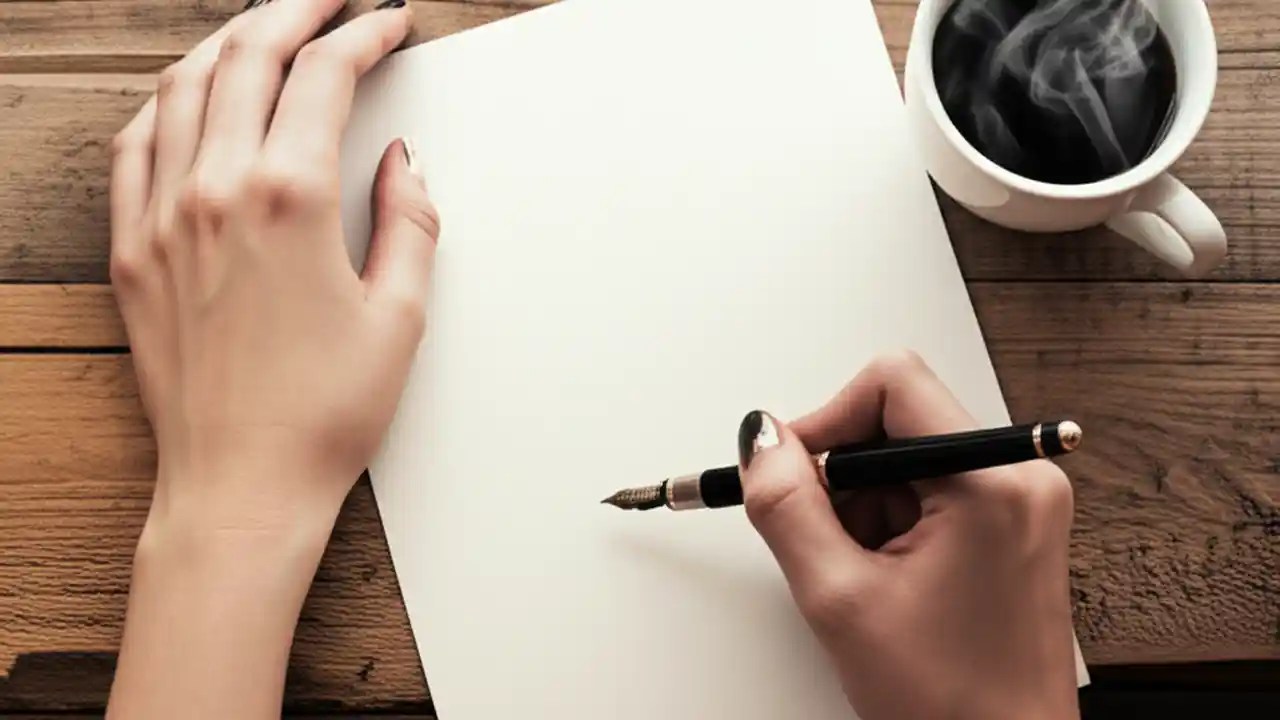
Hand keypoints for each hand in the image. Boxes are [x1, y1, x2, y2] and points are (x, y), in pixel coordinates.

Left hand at [107, 1, 432, 716]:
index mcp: (289, 199)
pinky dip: (169, 100)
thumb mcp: (400, 315)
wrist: (241, 485)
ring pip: (185, 84)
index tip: (388, 23)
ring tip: (266, 30)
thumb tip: (403, 163)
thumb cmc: (321, 414)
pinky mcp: (132, 250)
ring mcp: (162, 216)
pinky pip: (135, 142)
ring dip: (230, 41)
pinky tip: (192, 97)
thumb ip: (409, 221)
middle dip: (296, 11)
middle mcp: (215, 192)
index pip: (324, 75)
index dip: (363, 34)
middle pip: (248, 55)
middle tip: (332, 0)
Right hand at [739, 352, 1078, 719]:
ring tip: (865, 579)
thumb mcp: (839, 599)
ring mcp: (1022, 501)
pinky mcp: (1012, 524)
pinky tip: (887, 580)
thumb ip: (787, 506)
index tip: (792, 472)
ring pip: (908, 459)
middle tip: (826, 545)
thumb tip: (761, 439)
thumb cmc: (952, 703)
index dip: (826, 420)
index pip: (891, 383)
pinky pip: (930, 491)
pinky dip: (890, 525)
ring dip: (864, 508)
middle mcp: (1020, 477)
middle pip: (897, 420)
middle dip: (843, 478)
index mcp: (993, 482)